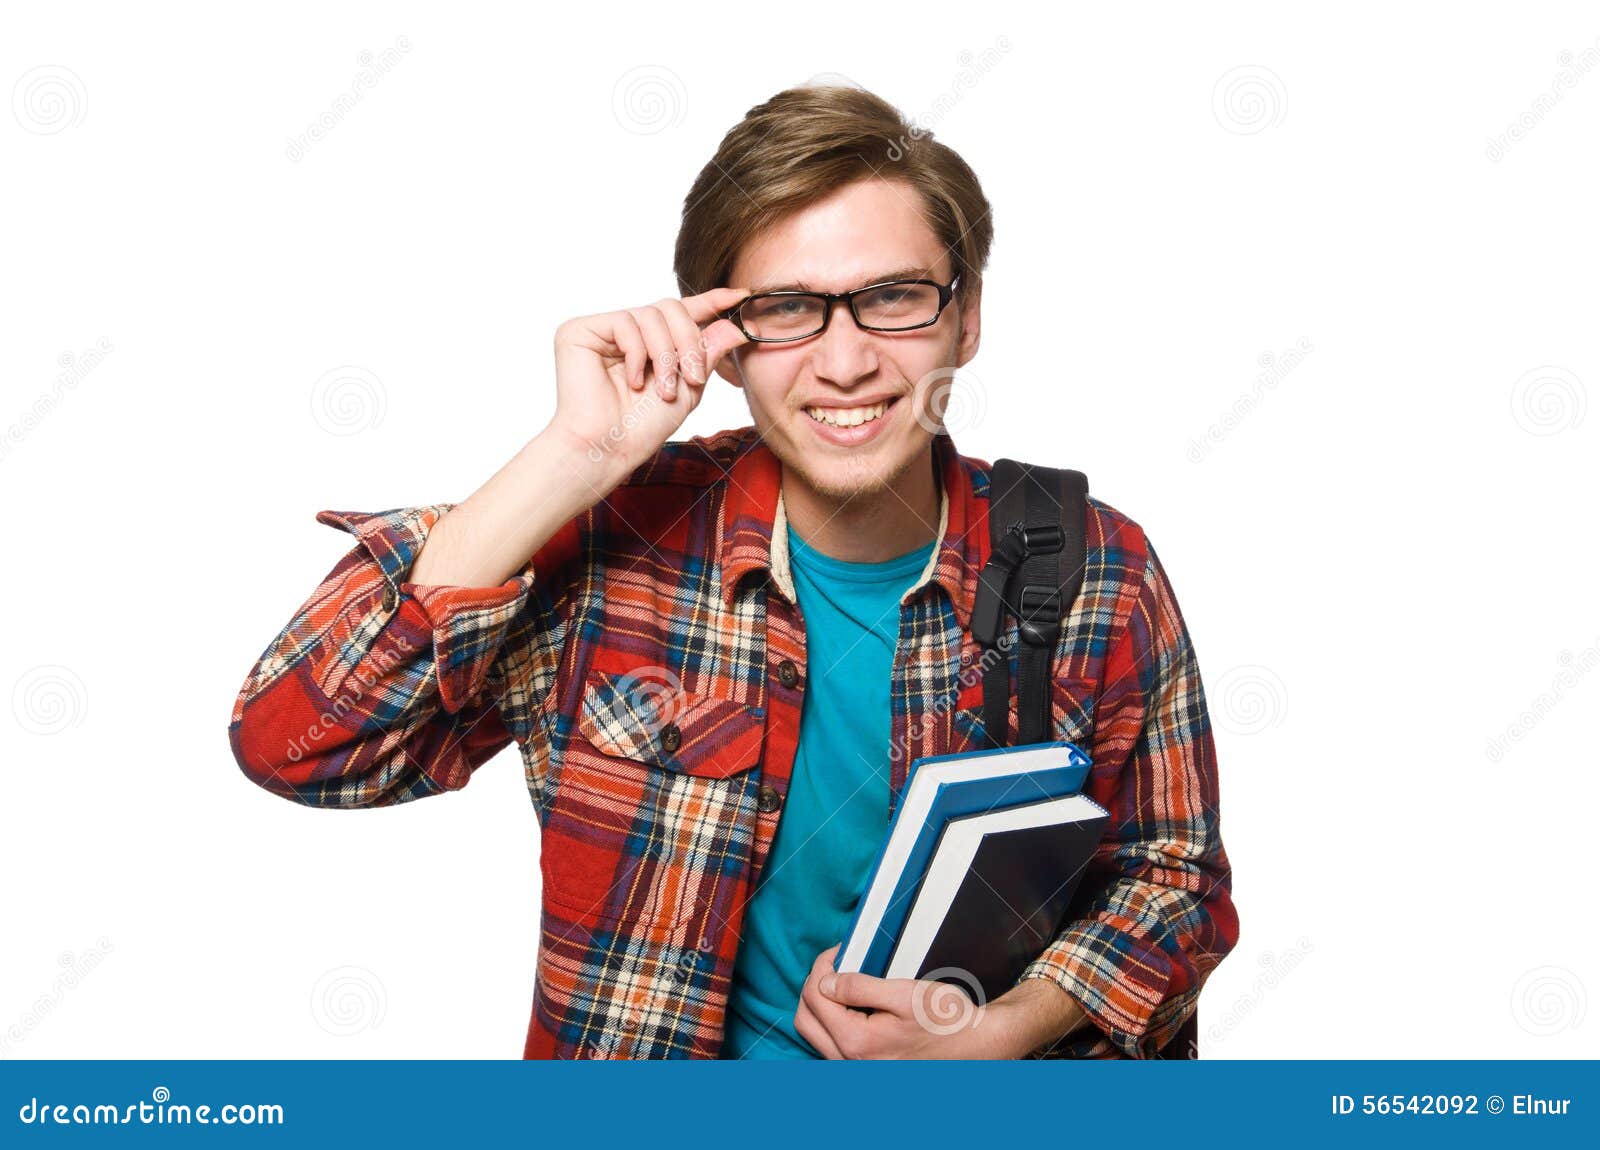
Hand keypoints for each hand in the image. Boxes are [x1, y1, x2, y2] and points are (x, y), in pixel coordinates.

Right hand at [545, 286, 750, 481]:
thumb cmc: (643, 427)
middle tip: (694, 377)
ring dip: (666, 356)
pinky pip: (625, 322)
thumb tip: (736, 327)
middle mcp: (626, 332)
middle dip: (689, 342)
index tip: (741, 296)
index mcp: (650, 343)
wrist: (609, 448)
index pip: (682, 312)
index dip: (711, 301)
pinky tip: (633, 382)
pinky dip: (637, 354)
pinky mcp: (580, 330)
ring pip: (652, 315)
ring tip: (663, 390)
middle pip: (670, 308)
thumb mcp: (689, 388)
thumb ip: (708, 354)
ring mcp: (602, 329)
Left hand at [794, 944, 1082, 1058]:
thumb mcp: (904, 992)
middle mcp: (850, 1063)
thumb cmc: (947, 1019)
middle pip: (805, 1019)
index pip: (814, 996)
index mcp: (856, 1042)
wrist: (977, 1046)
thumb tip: (824, 981)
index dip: (822, 965)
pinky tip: (854, 1006)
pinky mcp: (866, 1070)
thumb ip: (859, 987)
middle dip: (815, 985)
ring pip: (815, 1035)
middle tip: (837, 964)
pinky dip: (834, 1022)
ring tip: (845, 982)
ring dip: (822, 1005)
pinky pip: (832, 1046)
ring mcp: (857, 1070)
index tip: (841, 950)